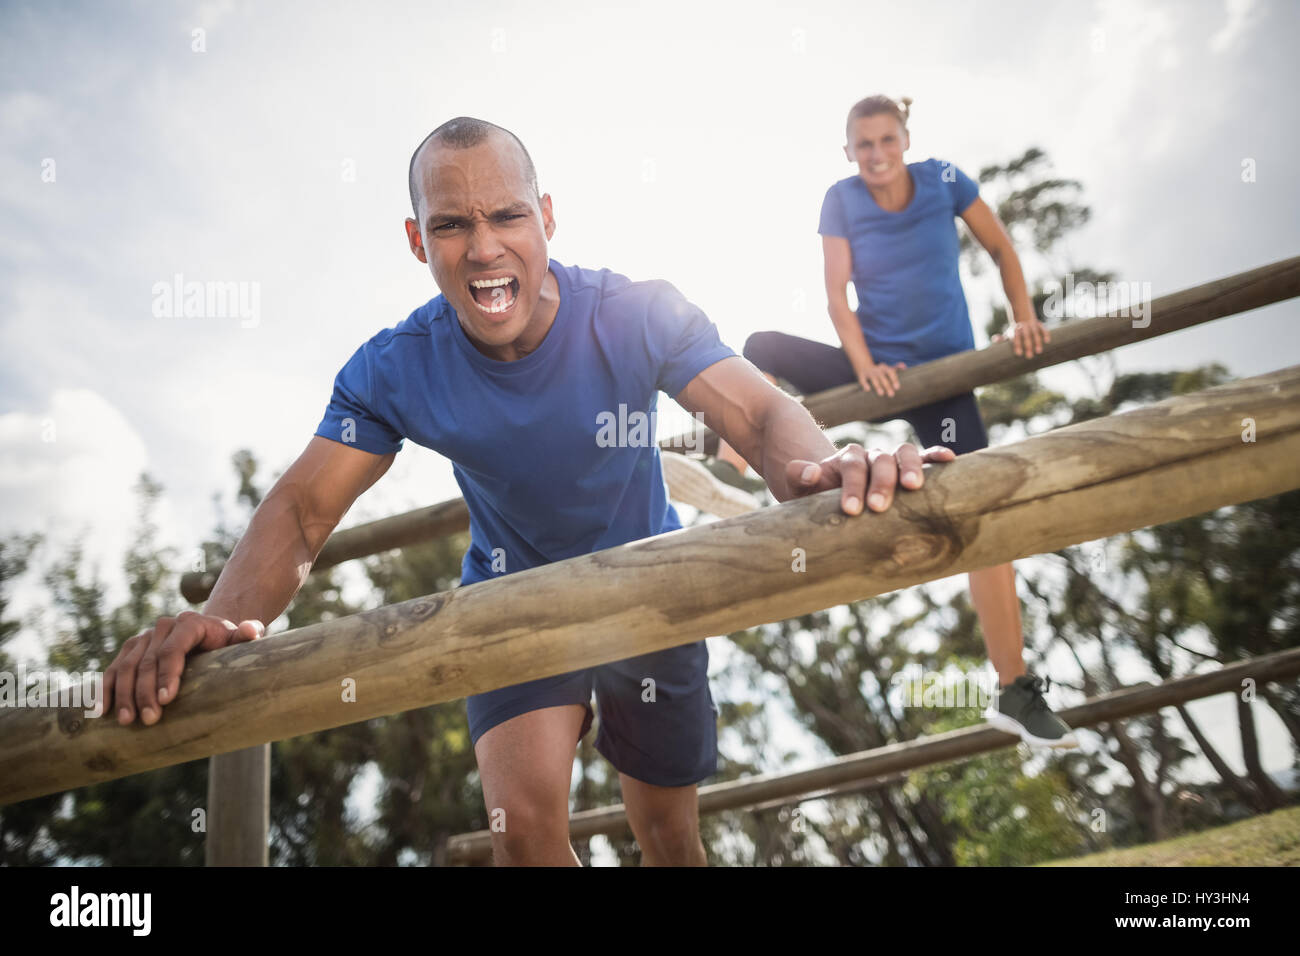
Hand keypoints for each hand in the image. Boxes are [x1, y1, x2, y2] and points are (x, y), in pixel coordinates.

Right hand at [103, 611, 264, 725]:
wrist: (209, 634)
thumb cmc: (227, 643)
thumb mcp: (239, 638)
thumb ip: (248, 633)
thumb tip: (253, 632)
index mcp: (189, 623)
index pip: (173, 650)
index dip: (167, 674)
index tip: (165, 700)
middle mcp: (163, 627)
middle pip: (148, 661)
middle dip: (145, 692)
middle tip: (149, 719)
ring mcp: (144, 637)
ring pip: (127, 666)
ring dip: (124, 695)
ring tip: (127, 721)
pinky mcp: (131, 649)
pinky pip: (114, 669)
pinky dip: (105, 689)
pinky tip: (101, 710)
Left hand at [785, 442, 956, 514]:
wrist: (830, 494)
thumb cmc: (816, 495)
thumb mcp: (799, 487)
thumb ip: (798, 476)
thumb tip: (811, 470)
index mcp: (845, 460)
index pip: (852, 465)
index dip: (853, 485)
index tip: (851, 509)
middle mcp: (870, 456)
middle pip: (879, 459)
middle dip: (881, 482)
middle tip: (878, 506)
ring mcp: (890, 462)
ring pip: (903, 453)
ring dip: (910, 467)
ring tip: (913, 486)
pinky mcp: (907, 470)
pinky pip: (923, 457)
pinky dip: (935, 455)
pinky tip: (949, 460)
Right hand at [854, 360, 906, 396]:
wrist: (864, 366)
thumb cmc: (880, 371)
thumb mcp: (888, 368)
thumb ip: (897, 368)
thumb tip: (904, 367)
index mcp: (884, 368)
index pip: (890, 372)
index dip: (894, 379)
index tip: (897, 388)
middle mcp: (877, 370)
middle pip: (883, 377)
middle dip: (887, 386)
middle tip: (891, 395)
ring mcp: (869, 373)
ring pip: (874, 379)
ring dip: (878, 386)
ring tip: (881, 394)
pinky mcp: (861, 376)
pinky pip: (863, 380)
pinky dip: (865, 384)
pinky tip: (867, 390)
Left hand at [992, 318, 1050, 356]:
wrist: (1022, 316)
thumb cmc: (1014, 331)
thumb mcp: (1007, 334)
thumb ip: (1001, 339)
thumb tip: (995, 339)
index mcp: (1015, 330)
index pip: (1015, 337)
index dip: (1017, 345)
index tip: (1018, 354)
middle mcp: (1024, 326)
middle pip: (1026, 336)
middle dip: (1028, 346)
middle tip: (1029, 357)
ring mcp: (1032, 325)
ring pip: (1035, 333)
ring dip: (1037, 342)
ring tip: (1039, 352)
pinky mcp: (1039, 324)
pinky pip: (1043, 328)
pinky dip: (1045, 334)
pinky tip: (1047, 341)